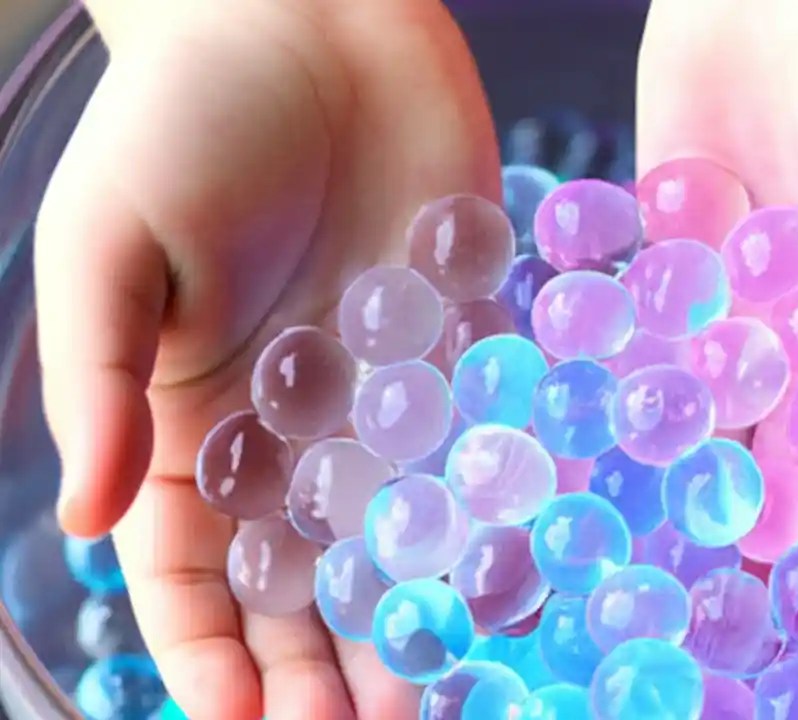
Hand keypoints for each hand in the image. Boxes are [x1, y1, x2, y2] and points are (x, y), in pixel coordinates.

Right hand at [36, 0, 497, 716]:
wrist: (310, 18)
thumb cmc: (184, 119)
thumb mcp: (108, 248)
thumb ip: (101, 386)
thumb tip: (88, 524)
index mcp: (192, 420)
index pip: (190, 573)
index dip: (207, 654)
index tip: (237, 719)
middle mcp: (290, 427)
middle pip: (302, 580)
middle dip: (320, 668)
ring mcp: (382, 393)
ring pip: (397, 539)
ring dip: (409, 624)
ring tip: (431, 703)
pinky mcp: (462, 344)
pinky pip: (480, 452)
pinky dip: (490, 524)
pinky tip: (508, 590)